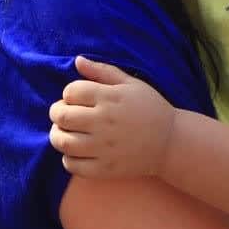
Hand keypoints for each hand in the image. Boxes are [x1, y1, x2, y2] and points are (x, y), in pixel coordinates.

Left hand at [49, 57, 175, 177]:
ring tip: (65, 132)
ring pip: (62, 142)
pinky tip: (76, 152)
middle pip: (61, 116)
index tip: (75, 99)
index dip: (68, 94)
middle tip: (63, 114)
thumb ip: (102, 71)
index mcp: (110, 98)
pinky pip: (72, 165)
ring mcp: (104, 147)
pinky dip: (68, 158)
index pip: (70, 92)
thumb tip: (78, 60)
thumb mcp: (131, 83)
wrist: (171, 142)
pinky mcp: (105, 168)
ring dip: (58, 135)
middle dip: (56, 113)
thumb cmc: (150, 108)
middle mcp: (104, 122)